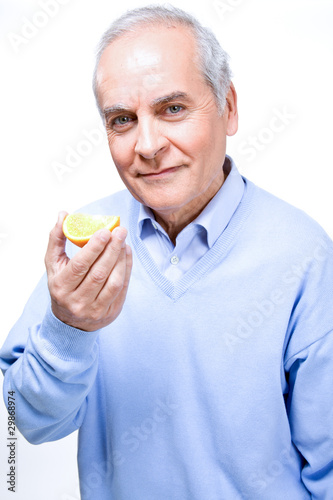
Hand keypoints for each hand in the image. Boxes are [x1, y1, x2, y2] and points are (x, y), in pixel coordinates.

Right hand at [45, 211, 131, 330]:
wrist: (70, 322)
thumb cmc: (62, 285)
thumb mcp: (53, 264)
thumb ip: (57, 239)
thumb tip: (64, 214)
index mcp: (61, 287)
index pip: (80, 266)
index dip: (94, 248)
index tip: (105, 231)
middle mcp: (77, 301)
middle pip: (99, 274)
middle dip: (112, 250)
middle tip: (120, 231)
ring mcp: (95, 310)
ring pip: (113, 282)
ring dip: (121, 260)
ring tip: (124, 241)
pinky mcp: (110, 313)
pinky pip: (122, 289)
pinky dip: (126, 270)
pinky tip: (126, 254)